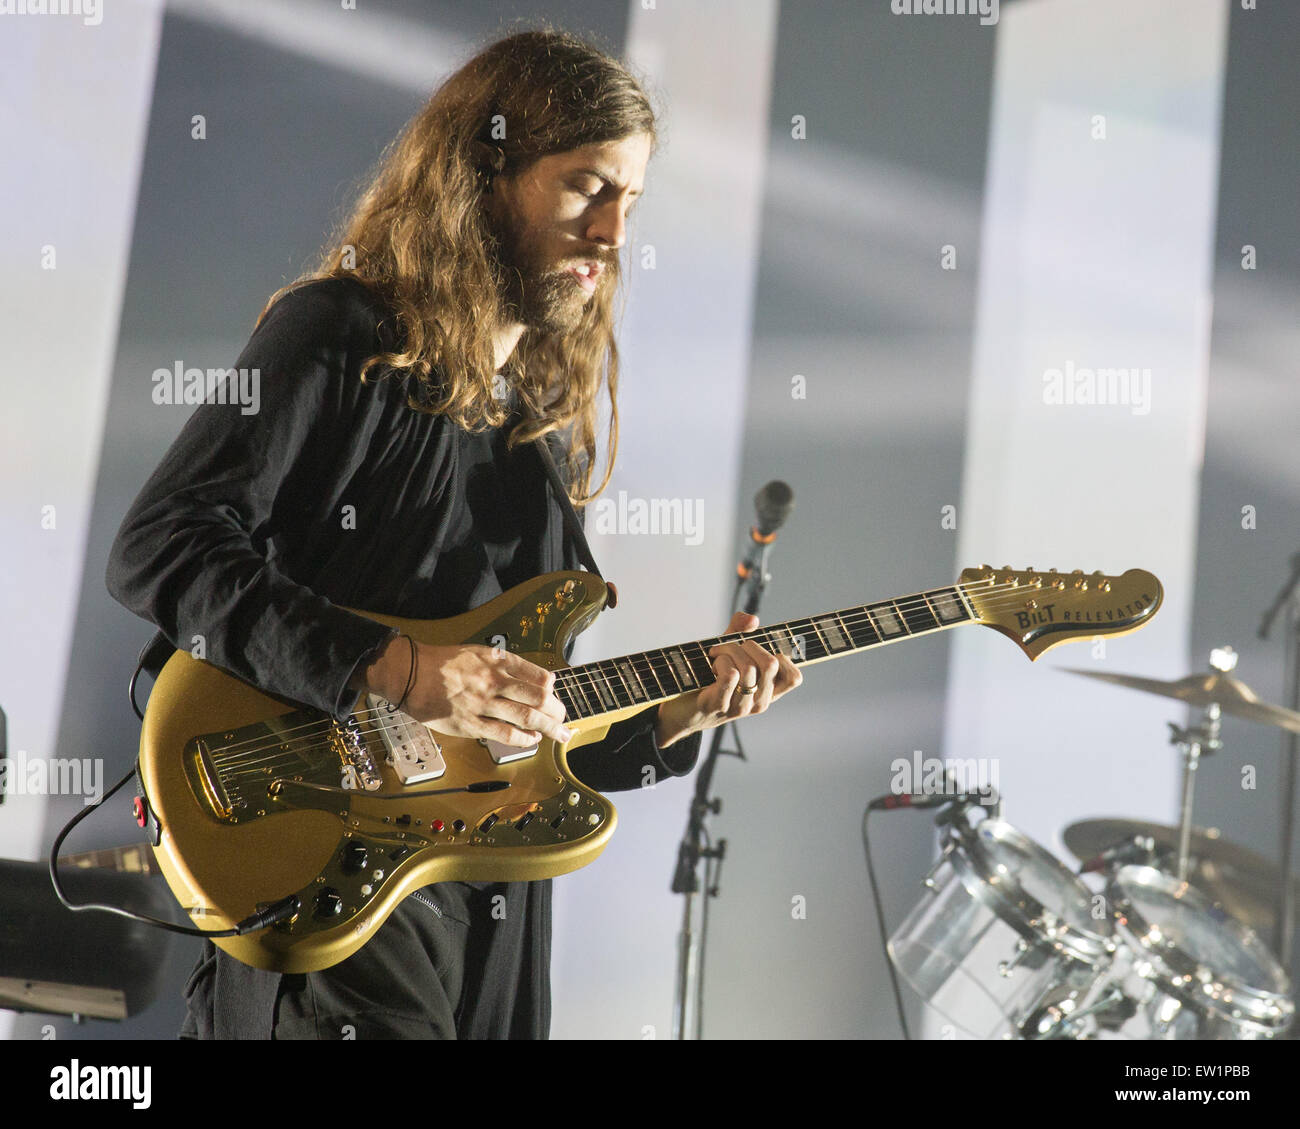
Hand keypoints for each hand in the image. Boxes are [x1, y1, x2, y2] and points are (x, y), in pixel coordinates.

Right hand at [357, 636, 572, 747]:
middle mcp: (494, 681)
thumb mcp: (476, 652)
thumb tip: (525, 673)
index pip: (537, 674)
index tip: (555, 693)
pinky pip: (505, 734)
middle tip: (564, 718)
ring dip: (549, 727)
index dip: (552, 687)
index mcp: (496, 661)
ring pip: (527, 717)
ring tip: (561, 733)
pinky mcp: (470, 724)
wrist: (408, 673)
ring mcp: (483, 703)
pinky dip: (524, 739)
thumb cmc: (440, 663)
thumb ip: (501, 662)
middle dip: (557, 710)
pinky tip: (533, 740)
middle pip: (539, 697)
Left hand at [654, 612, 801, 746]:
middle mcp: (758, 702)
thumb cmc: (707, 678)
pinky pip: (730, 676)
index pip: (794, 678)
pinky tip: (710, 666)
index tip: (758, 650)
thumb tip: (753, 620)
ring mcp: (740, 707)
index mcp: (767, 692)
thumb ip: (739, 630)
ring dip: (727, 651)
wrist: (679, 709)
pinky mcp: (719, 706)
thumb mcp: (727, 651)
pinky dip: (719, 662)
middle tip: (730, 647)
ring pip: (748, 668)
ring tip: (714, 655)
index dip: (782, 656)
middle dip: (749, 644)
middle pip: (771, 664)